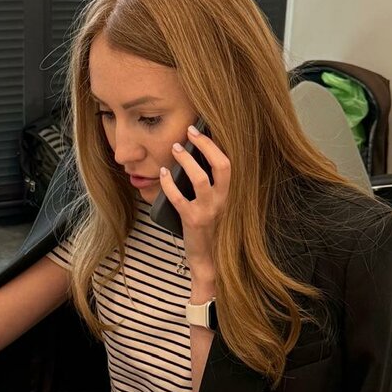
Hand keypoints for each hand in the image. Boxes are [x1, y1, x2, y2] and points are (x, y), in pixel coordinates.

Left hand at [158, 125, 230, 274]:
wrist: (208, 259)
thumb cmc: (208, 229)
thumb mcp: (214, 205)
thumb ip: (208, 186)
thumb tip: (189, 159)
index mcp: (228, 194)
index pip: (227, 164)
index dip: (213, 145)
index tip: (198, 132)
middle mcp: (222, 200)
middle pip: (221, 166)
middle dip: (205, 145)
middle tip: (189, 133)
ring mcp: (208, 211)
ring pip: (200, 179)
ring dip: (187, 162)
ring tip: (175, 150)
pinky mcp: (192, 220)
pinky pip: (179, 198)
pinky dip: (169, 184)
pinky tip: (163, 174)